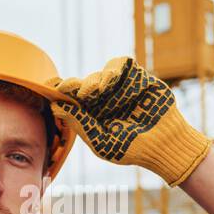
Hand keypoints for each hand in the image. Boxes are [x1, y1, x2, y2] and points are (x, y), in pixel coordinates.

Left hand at [47, 56, 210, 185]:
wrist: (165, 145)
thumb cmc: (133, 149)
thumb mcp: (101, 141)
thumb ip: (80, 124)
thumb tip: (56, 107)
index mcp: (93, 114)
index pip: (71, 98)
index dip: (59, 89)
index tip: (49, 86)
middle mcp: (104, 99)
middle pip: (82, 84)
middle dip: (72, 84)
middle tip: (66, 88)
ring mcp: (120, 87)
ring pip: (99, 73)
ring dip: (93, 80)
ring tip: (92, 92)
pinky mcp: (137, 77)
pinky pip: (120, 64)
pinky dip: (112, 69)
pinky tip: (109, 81)